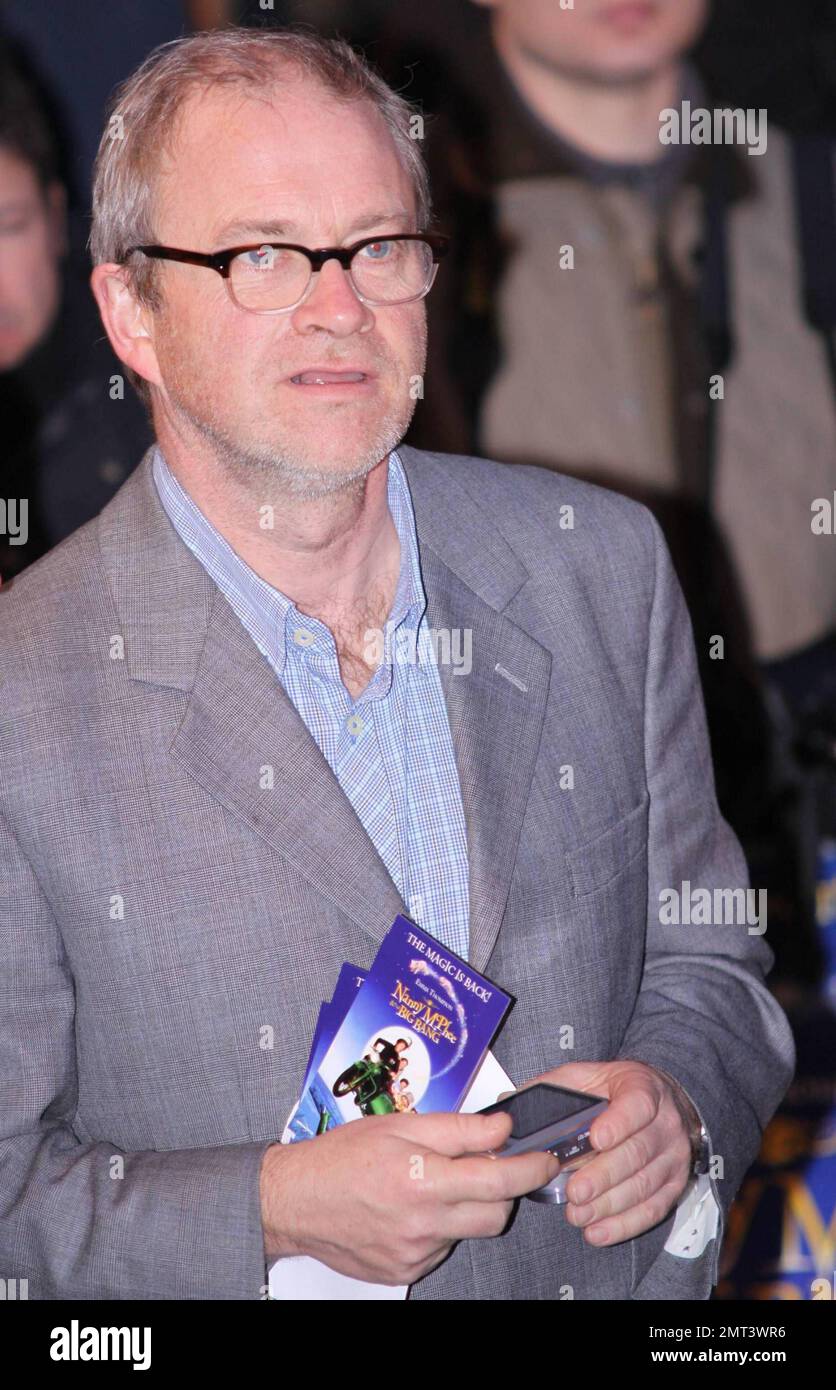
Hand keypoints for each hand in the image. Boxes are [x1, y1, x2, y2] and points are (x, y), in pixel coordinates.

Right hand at [260, 1109, 561, 1284]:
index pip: (500, 1180)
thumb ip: (458, 1128)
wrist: (295, 1200)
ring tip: (434, 1184)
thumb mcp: (401, 1124)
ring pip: (468, 1232)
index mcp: (423, 1179)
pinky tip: (412, 1208)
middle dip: (502, 1190)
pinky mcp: (405, 1271)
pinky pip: (441, 1248)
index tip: (543, 1157)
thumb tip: (502, 1127)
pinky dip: (439, 1227)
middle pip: (496, 1215)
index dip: (531, 1168)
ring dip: (467, 1208)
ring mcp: (415, 1253)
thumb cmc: (341, 1156)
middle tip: (486, 1166)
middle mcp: (423, 1223)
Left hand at [509, 1059, 698, 1247]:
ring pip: (644, 1184)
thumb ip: (550, 1088)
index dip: (618, 1122)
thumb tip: (507, 1102)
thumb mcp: (585, 1077)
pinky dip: (625, 1224)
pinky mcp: (673, 1184)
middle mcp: (665, 1123)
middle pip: (638, 1152)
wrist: (659, 1104)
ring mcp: (673, 1156)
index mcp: (643, 1088)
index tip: (596, 1138)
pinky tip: (598, 1231)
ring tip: (578, 1214)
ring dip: (609, 1204)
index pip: (637, 1104)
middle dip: (604, 1175)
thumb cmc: (614, 1091)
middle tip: (574, 1191)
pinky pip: (653, 1209)